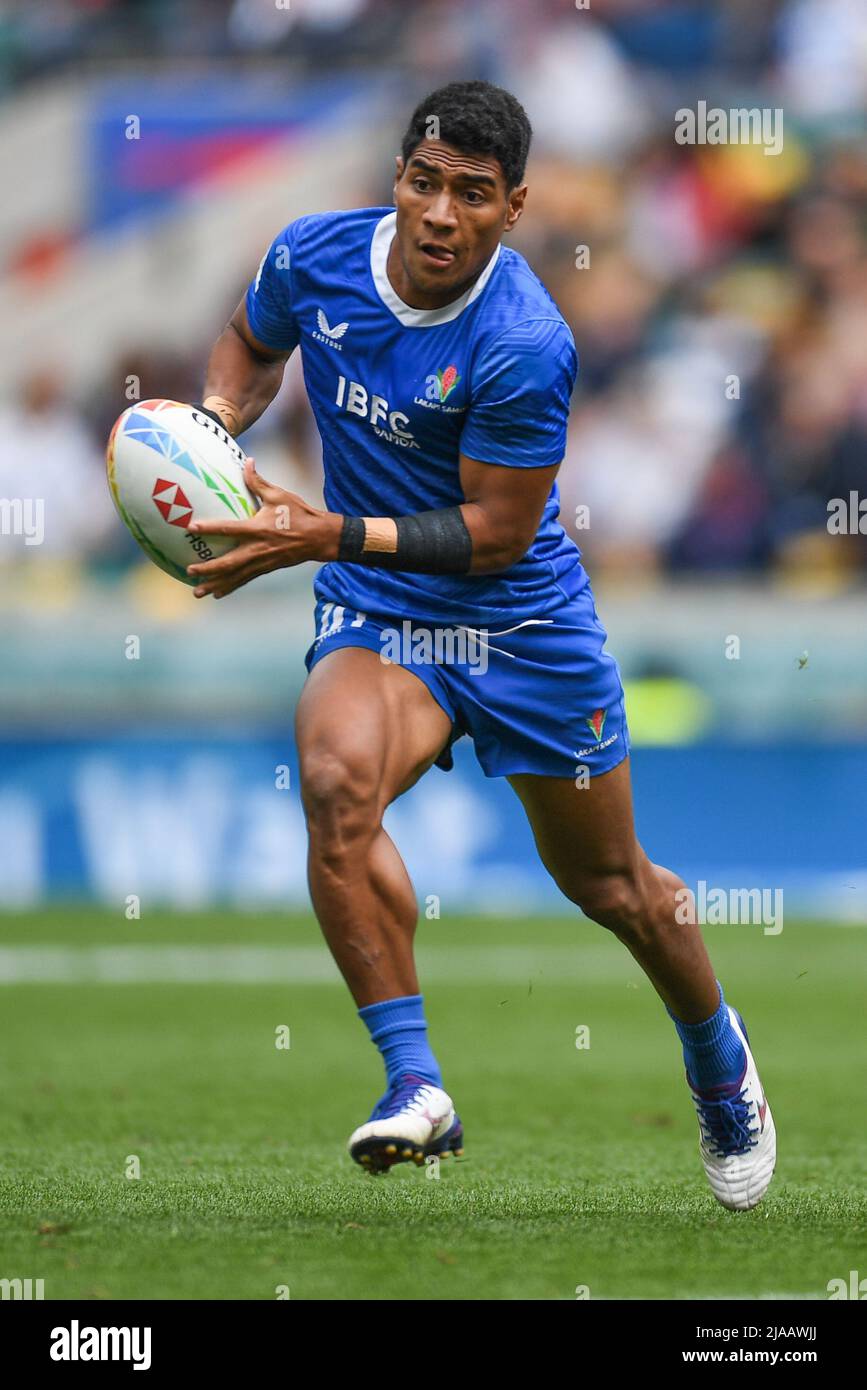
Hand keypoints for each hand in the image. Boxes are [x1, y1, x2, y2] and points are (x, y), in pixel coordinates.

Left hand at [187, 458, 338, 597]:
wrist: (320, 537)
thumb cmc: (299, 514)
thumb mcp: (279, 495)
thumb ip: (258, 481)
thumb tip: (248, 462)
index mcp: (258, 529)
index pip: (229, 529)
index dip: (209, 528)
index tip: (191, 528)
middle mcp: (258, 549)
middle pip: (229, 562)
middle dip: (209, 569)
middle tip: (190, 571)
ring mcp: (262, 561)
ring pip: (235, 576)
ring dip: (216, 584)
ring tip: (198, 592)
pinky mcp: (267, 568)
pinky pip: (245, 579)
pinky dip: (231, 586)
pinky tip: (218, 592)